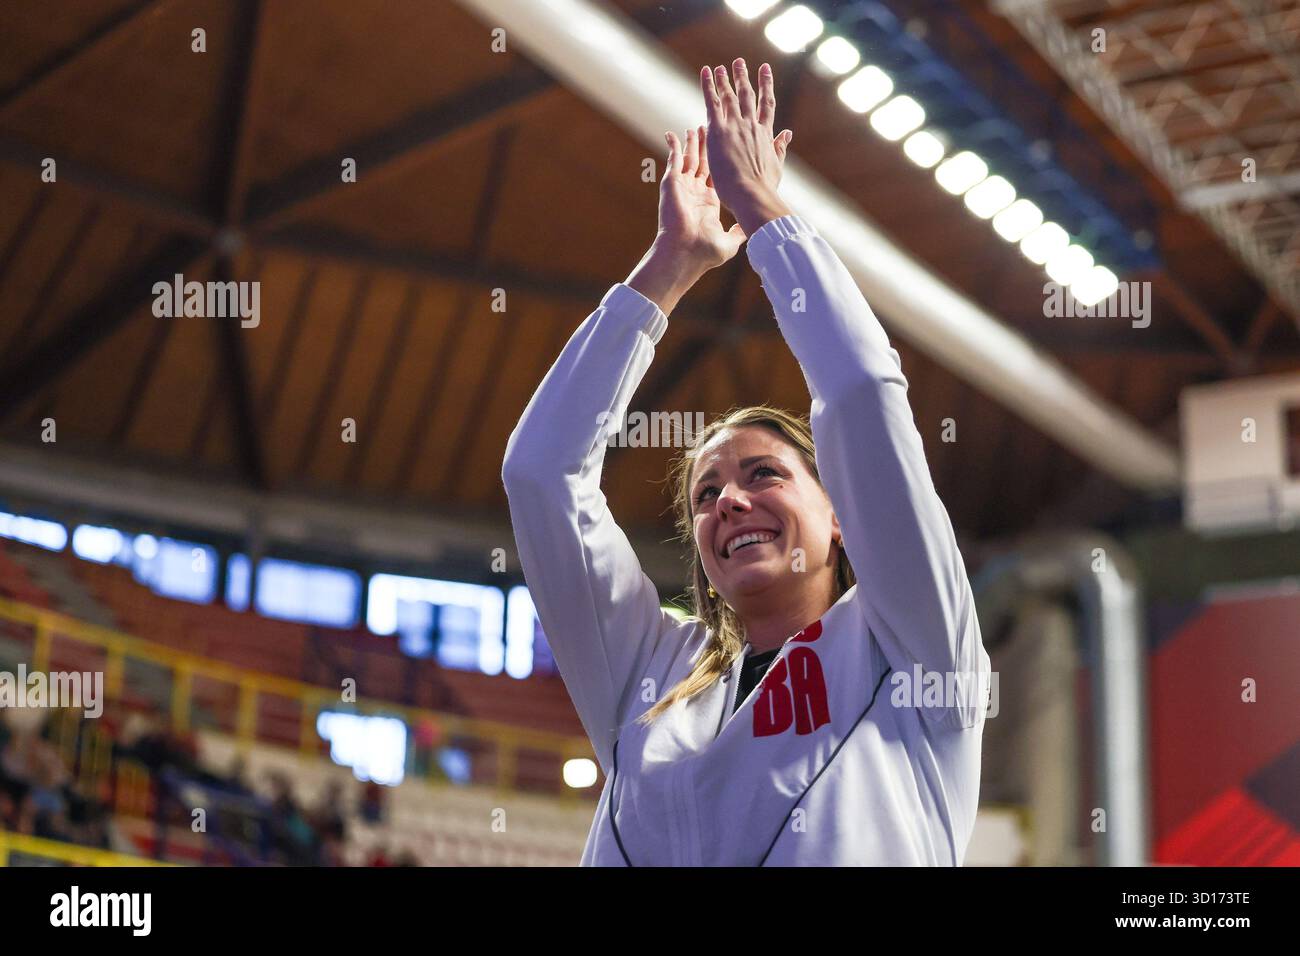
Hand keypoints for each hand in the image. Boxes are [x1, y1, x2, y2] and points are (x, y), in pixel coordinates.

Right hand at [655, 125, 745, 271]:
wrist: (684, 254)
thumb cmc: (705, 251)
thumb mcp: (729, 241)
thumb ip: (739, 232)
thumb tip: (750, 229)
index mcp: (708, 202)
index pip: (716, 176)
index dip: (722, 162)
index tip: (729, 149)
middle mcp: (695, 193)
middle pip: (703, 164)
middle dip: (708, 148)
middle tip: (714, 131)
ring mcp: (682, 188)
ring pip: (688, 159)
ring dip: (692, 144)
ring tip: (696, 128)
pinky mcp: (671, 184)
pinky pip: (672, 160)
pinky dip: (672, 146)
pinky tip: (672, 134)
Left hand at [700, 59, 793, 229]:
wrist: (752, 194)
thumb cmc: (764, 188)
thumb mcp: (776, 166)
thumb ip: (780, 147)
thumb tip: (788, 133)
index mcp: (766, 134)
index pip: (766, 105)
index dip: (766, 85)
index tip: (764, 69)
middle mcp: (752, 125)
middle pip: (747, 95)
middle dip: (743, 77)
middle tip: (738, 62)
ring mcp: (736, 126)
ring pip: (730, 95)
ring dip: (725, 78)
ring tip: (720, 67)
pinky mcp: (719, 130)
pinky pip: (712, 102)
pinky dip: (708, 85)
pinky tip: (705, 71)